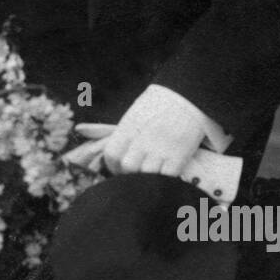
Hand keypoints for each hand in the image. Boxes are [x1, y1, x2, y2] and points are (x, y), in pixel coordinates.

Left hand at [73, 93, 206, 177]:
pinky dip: (164, 181)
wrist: (189, 98)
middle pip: (127, 167)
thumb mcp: (135, 114)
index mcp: (130, 127)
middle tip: (137, 174)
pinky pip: (166, 178)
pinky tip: (166, 177)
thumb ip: (120, 133)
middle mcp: (143, 138)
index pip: (111, 155)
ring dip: (147, 180)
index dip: (113, 167)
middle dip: (130, 174)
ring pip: (145, 175)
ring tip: (151, 176)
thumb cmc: (160, 106)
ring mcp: (161, 148)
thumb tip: (90, 138)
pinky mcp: (179, 157)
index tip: (120, 169)